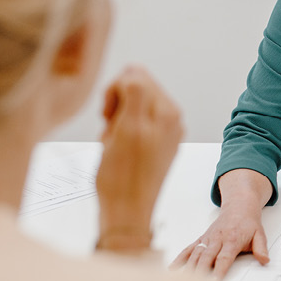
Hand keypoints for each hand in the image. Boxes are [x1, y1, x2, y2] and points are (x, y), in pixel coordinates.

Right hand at [95, 65, 183, 251]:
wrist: (128, 212)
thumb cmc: (120, 176)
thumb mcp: (123, 128)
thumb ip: (132, 92)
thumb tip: (134, 69)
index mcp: (167, 111)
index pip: (135, 76)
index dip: (113, 91)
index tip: (107, 114)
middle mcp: (172, 117)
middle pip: (136, 86)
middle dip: (117, 102)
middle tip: (110, 128)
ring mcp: (167, 129)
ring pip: (133, 103)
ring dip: (118, 116)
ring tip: (115, 140)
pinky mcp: (160, 141)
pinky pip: (137, 120)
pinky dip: (124, 127)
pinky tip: (121, 147)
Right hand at [171, 169, 271, 279]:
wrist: (239, 205)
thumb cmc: (248, 222)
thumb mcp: (260, 234)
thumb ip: (261, 248)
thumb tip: (265, 260)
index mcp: (231, 240)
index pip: (224, 258)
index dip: (219, 271)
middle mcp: (216, 239)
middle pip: (206, 258)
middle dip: (200, 273)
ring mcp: (207, 239)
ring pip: (195, 255)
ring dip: (188, 269)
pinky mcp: (201, 240)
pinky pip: (188, 250)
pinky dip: (179, 260)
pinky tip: (171, 270)